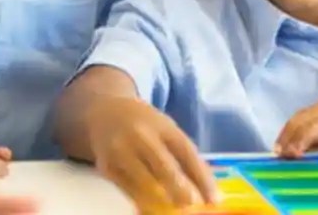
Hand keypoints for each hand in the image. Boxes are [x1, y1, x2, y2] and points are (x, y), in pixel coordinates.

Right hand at [85, 95, 218, 210]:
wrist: (104, 112)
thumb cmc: (144, 125)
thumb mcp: (165, 129)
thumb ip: (182, 154)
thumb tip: (204, 188)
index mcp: (163, 125)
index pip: (186, 151)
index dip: (202, 176)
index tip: (214, 198)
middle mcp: (141, 135)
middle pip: (163, 164)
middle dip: (180, 186)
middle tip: (194, 204)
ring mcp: (122, 150)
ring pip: (143, 179)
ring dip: (161, 198)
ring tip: (176, 209)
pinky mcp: (107, 165)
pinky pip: (126, 187)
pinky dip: (141, 200)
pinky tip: (152, 207)